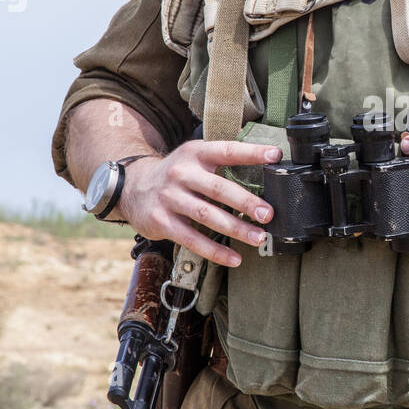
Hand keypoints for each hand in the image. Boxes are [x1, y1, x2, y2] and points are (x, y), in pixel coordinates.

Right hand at [116, 140, 282, 265]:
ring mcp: (170, 198)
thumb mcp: (195, 158)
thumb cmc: (176, 175)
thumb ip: (222, 161)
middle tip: (268, 214)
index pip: (227, 150)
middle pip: (218, 188)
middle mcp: (181, 173)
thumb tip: (265, 167)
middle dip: (246, 202)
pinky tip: (234, 258)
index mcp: (195, 153)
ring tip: (258, 237)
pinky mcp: (162, 221)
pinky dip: (215, 251)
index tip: (275, 156)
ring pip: (207, 215)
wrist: (133, 188)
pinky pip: (192, 239)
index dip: (251, 152)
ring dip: (236, 229)